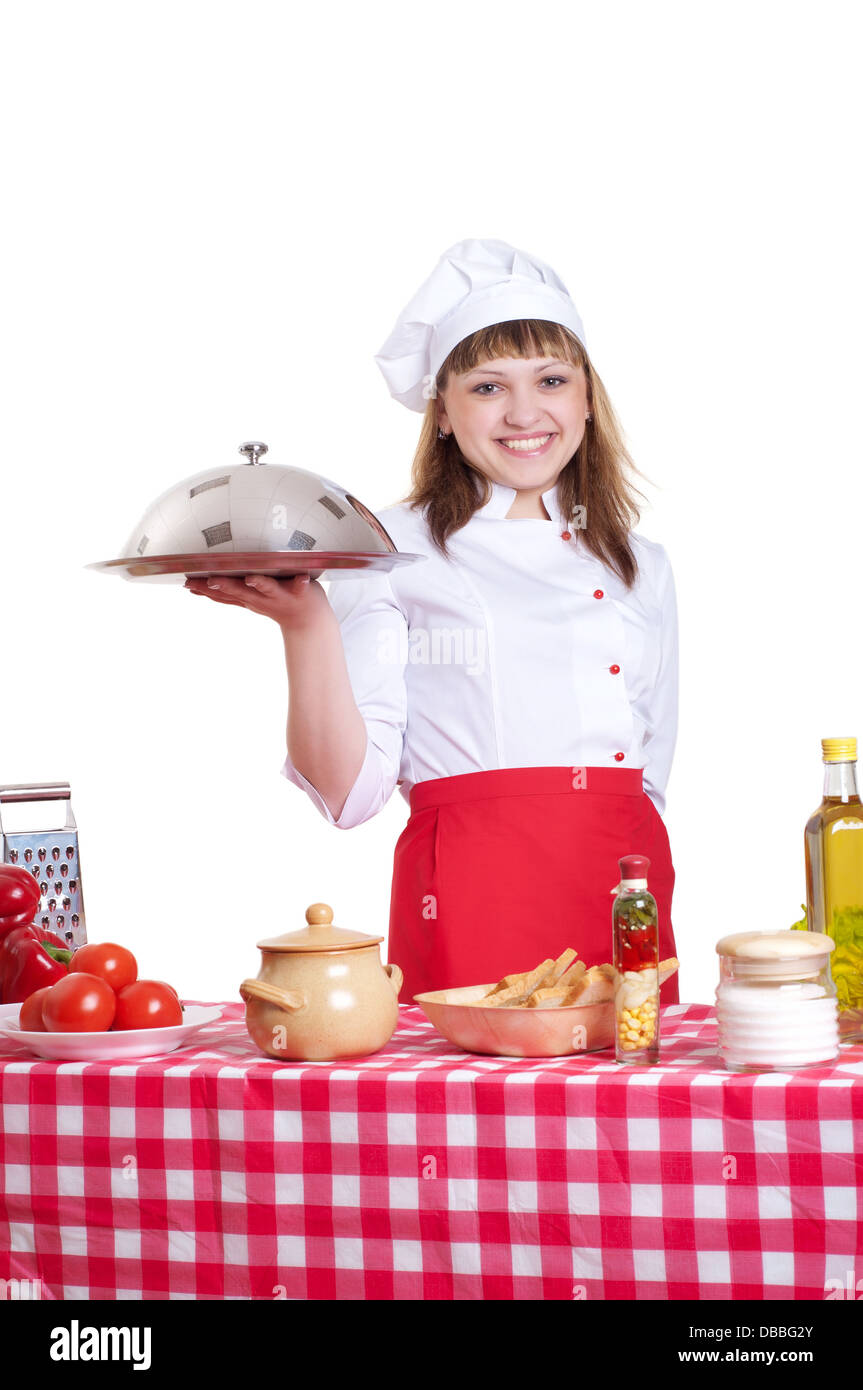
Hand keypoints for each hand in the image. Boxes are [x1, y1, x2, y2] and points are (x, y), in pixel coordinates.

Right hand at [184, 573, 329, 630]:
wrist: (308, 620)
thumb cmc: (276, 601)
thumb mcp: (248, 597)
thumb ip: (227, 590)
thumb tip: (201, 584)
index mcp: (246, 597)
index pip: (221, 594)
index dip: (204, 589)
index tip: (187, 583)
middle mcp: (259, 597)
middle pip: (238, 591)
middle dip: (223, 586)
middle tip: (208, 581)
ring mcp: (279, 596)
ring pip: (266, 588)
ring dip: (259, 584)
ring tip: (251, 579)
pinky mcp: (300, 592)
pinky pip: (300, 586)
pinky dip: (300, 583)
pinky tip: (302, 579)